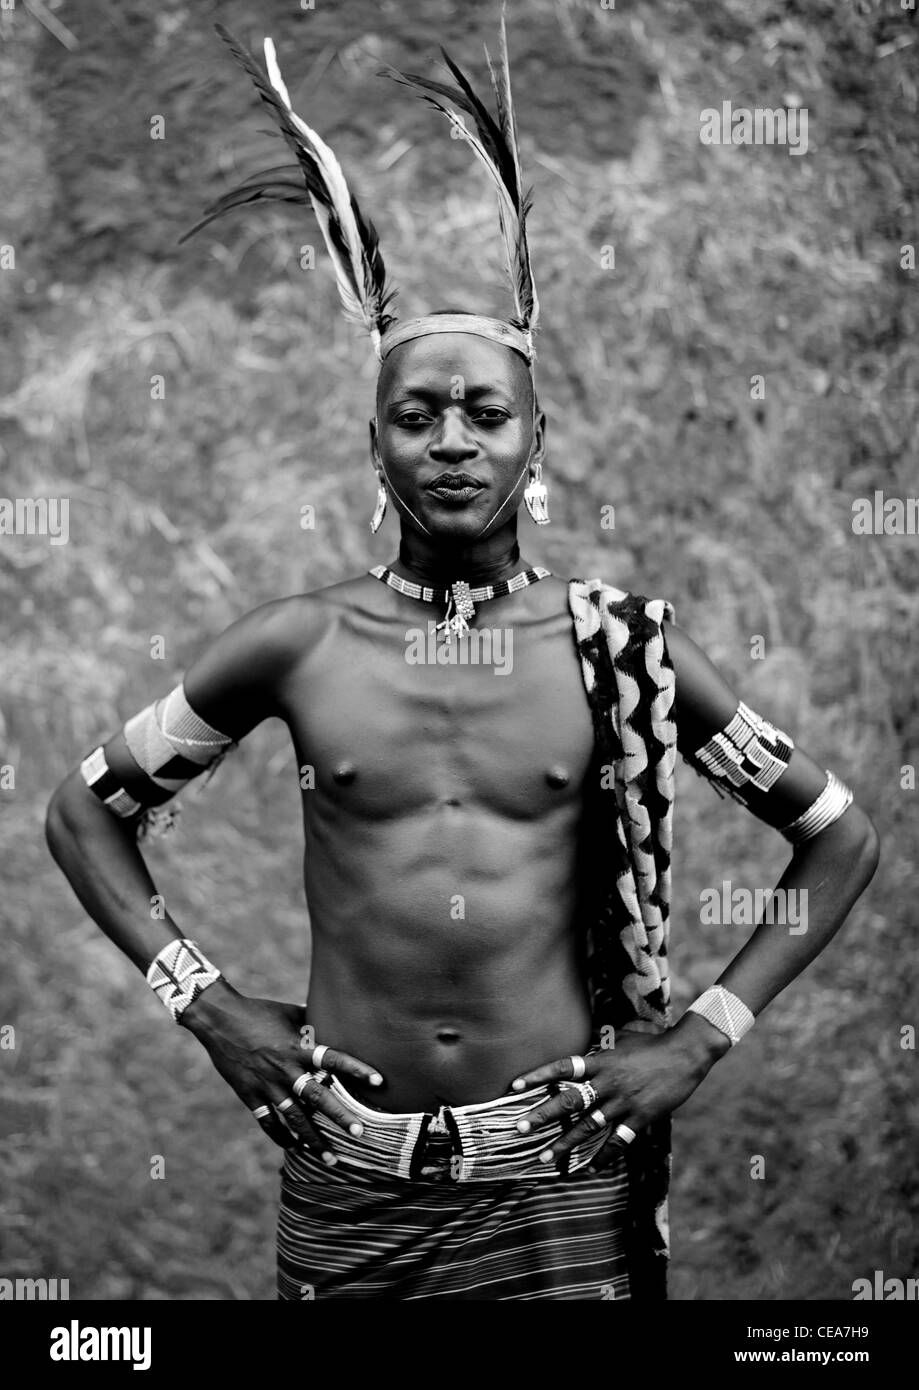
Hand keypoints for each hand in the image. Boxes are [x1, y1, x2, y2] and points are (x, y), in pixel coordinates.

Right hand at [179, 979, 383, 1159]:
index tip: (378, 1080)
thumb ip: (312, 1020)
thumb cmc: (257, 1011)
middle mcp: (285, 1069)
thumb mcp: (288, 1012)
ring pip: (294, 1118)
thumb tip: (333, 1017)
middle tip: (359, 1134)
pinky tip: (293, 1148)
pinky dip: (280, 1136)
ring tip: (331, 1158)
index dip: (356, 1068)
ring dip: (313, 1139)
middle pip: (317, 1097)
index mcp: (298, 1046)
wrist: (218, 1019)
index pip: (334, 1058)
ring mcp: (267, 1085)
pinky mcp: (249, 1095)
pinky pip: (267, 1121)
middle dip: (339, 1117)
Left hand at [507, 1029, 715, 1173]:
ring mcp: (624, 1102)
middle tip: (520, 1127)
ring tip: (545, 1158)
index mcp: (601, 1060)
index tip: (514, 1085)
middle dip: (543, 1116)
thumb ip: (601, 1045)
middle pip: (569, 1101)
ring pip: (588, 1126)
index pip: (563, 1067)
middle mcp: (608, 1082)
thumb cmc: (653, 1042)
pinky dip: (603, 1156)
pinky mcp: (641, 1118)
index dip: (538, 1076)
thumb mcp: (622, 1038)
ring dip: (565, 1144)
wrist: (686, 1053)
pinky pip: (618, 1141)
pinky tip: (589, 1168)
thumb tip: (584, 1045)